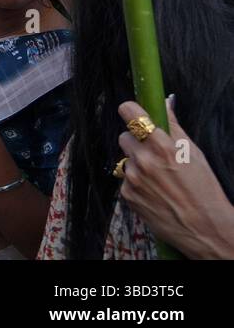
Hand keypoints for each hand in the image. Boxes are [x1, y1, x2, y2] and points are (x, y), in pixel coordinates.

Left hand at [117, 98, 233, 258]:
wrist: (204, 228)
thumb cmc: (204, 188)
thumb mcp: (193, 152)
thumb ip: (173, 125)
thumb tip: (165, 100)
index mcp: (162, 146)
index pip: (129, 113)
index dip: (130, 111)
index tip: (133, 113)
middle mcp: (143, 160)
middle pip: (124, 136)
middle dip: (136, 142)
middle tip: (155, 154)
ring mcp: (133, 178)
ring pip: (125, 158)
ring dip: (136, 163)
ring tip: (158, 177)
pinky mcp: (127, 194)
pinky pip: (125, 179)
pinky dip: (136, 182)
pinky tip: (154, 191)